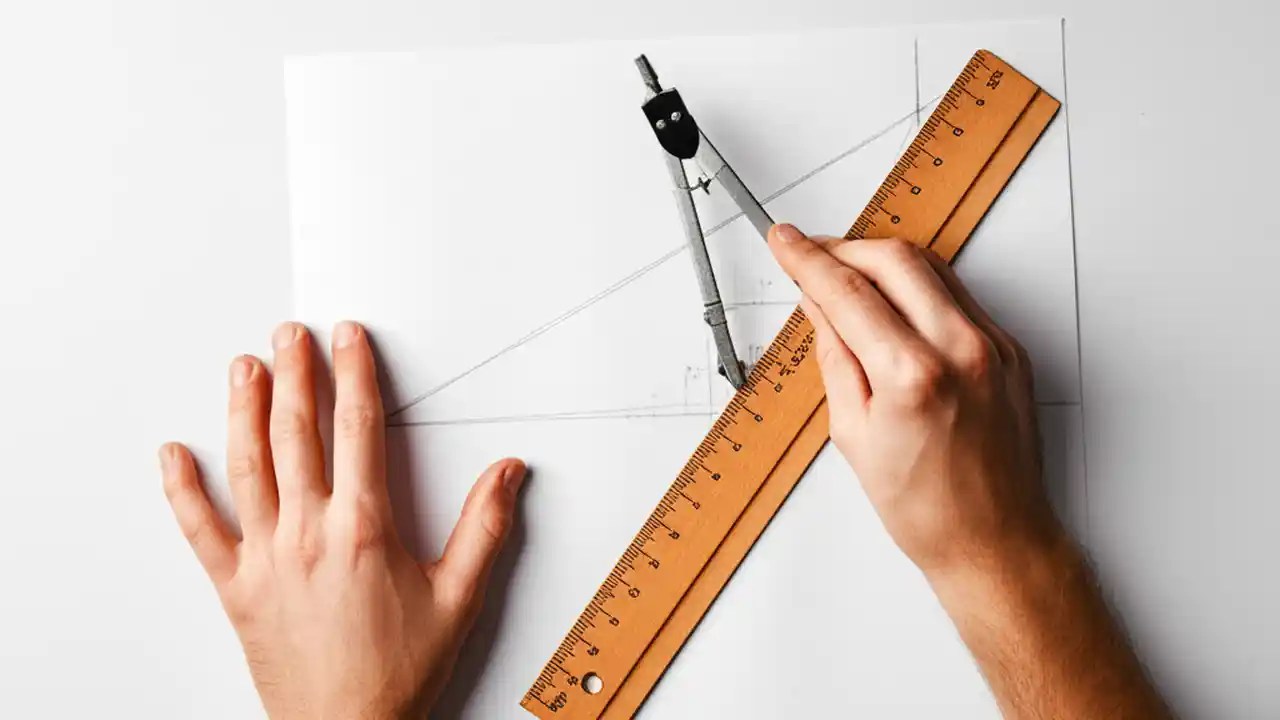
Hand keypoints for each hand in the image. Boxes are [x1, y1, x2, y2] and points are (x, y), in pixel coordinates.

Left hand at [160, 321, 524, 718]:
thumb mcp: (459, 598)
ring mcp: (265, 558)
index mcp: (362, 528)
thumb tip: (508, 473)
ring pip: (248, 467)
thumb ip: (484, 528)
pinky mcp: (235, 587)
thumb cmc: (398, 672)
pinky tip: (173, 454)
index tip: (349, 339)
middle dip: (294, 374)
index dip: (353, 375)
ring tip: (244, 367)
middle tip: (290, 333)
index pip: (358, 429)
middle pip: (297, 434)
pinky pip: (200, 530)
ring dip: (243, 410)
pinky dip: (182, 490)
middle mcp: (308, 533)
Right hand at [766, 224, 1061, 576]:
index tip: (784, 241)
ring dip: (882, 262)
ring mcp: (993, 346)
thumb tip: (818, 305)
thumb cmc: (926, 508)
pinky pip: (957, 296)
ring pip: (931, 268)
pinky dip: (917, 289)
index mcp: (913, 376)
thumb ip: (835, 356)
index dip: (807, 260)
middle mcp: (961, 350)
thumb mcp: (853, 433)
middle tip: (811, 255)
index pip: (847, 293)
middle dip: (844, 248)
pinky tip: (892, 307)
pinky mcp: (1010, 350)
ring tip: (847, 278)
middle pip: (894, 259)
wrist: (995, 541)